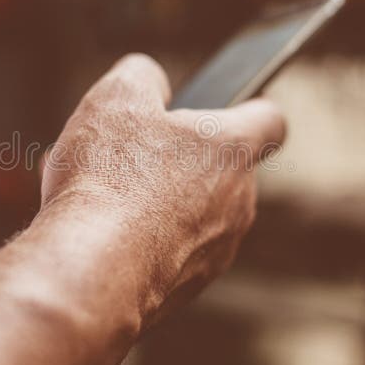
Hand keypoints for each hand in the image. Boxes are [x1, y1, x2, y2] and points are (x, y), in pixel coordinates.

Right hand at [39, 54, 284, 326]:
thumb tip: (151, 82)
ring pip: (190, 212)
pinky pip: (169, 251)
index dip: (249, 109)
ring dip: (154, 199)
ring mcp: (217, 252)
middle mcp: (238, 204)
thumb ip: (143, 74)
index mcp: (233, 150)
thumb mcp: (117, 97)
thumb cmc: (110, 177)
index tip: (223, 109)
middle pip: (219, 169)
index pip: (271, 121)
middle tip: (128, 152)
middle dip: (177, 157)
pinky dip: (141, 240)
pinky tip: (100, 235)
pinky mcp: (188, 289)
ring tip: (100, 195)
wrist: (93, 271)